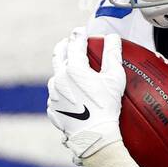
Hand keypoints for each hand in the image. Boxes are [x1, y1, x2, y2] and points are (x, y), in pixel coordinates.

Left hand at [47, 29, 124, 161]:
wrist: (94, 136)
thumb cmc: (106, 107)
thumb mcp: (114, 79)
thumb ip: (113, 54)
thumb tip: (112, 37)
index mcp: (74, 69)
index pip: (75, 44)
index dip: (79, 34)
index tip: (81, 30)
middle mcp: (59, 79)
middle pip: (58, 55)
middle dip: (64, 46)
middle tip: (68, 42)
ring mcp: (53, 95)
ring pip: (56, 77)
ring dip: (63, 71)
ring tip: (71, 73)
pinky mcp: (52, 109)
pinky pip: (56, 96)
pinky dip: (63, 93)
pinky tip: (71, 97)